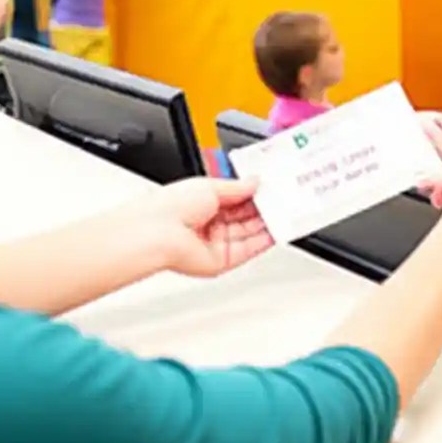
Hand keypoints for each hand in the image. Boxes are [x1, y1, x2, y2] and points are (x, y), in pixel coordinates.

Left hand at [139, 178, 274, 277]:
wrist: (156, 233)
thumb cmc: (170, 207)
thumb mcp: (210, 186)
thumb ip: (238, 187)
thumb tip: (255, 181)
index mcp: (204, 202)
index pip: (238, 198)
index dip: (256, 194)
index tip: (273, 187)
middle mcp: (211, 224)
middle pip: (246, 217)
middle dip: (266, 208)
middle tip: (285, 198)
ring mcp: (216, 243)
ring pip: (250, 234)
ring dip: (269, 223)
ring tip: (286, 212)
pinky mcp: (221, 260)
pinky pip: (249, 250)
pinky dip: (265, 241)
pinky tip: (277, 229)